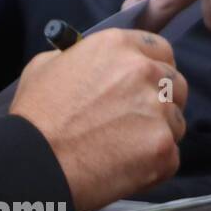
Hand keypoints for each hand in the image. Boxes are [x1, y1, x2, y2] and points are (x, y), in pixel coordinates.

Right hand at [9, 29, 186, 210]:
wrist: (35, 161)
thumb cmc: (35, 116)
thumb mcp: (45, 65)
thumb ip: (78, 56)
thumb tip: (90, 62)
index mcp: (117, 46)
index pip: (160, 49)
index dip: (151, 66)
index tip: (142, 82)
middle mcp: (144, 72)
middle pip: (174, 82)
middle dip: (159, 98)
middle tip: (133, 116)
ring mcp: (158, 111)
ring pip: (175, 120)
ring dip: (156, 130)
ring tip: (122, 144)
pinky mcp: (163, 148)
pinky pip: (170, 154)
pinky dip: (151, 161)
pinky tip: (123, 163)